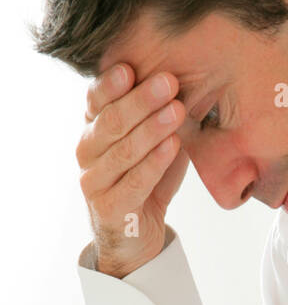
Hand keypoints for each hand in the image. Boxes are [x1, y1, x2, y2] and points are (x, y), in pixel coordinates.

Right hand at [77, 62, 188, 277]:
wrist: (135, 238)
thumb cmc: (146, 184)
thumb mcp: (153, 147)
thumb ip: (159, 121)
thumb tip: (185, 87)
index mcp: (93, 130)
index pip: (96, 100)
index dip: (111, 84)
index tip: (132, 67)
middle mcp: (86, 153)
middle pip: (112, 121)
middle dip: (142, 100)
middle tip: (169, 82)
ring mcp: (93, 181)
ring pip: (123, 151)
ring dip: (152, 128)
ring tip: (177, 111)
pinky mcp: (109, 208)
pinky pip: (134, 182)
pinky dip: (155, 162)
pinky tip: (173, 146)